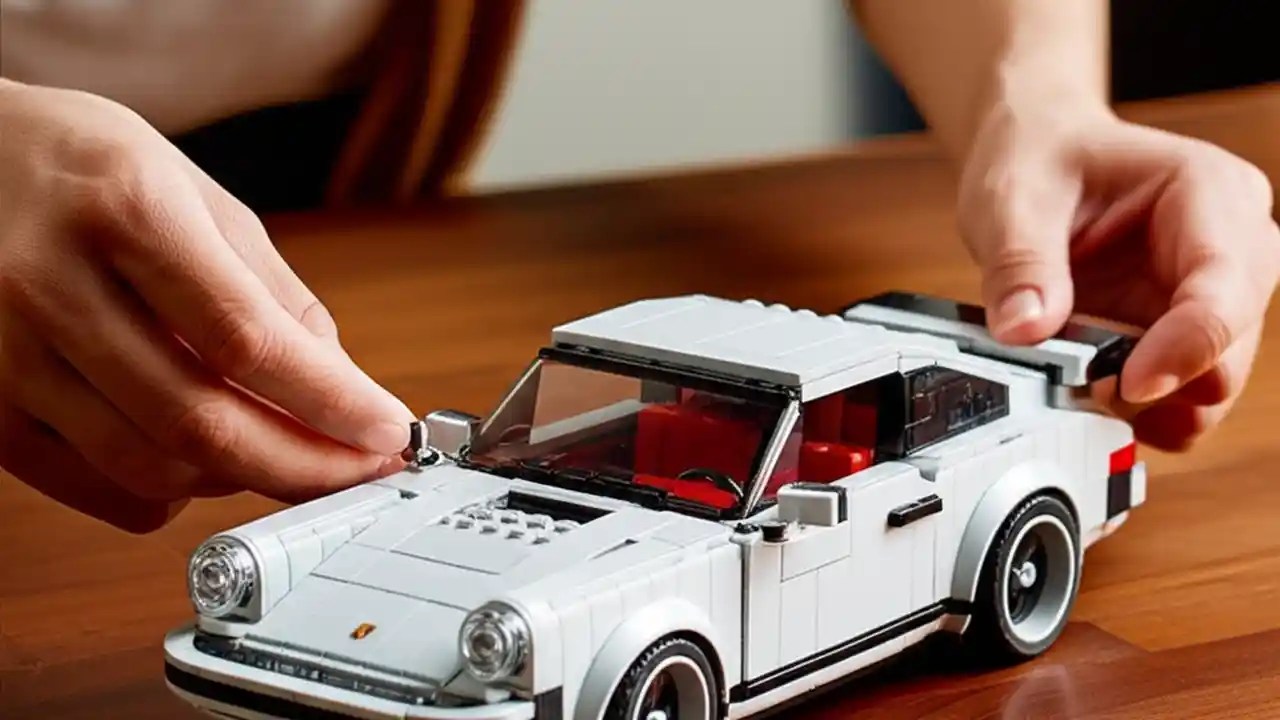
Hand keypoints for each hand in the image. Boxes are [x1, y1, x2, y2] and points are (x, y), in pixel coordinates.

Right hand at [0, 79, 414, 532]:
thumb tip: (341, 388)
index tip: (389, 432)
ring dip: (241, 478)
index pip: (249, 340)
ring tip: (285, 453)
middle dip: (303, 465)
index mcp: (125, 211)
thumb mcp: (195, 195)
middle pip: (200, 420)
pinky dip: (169, 493)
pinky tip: (201, 463)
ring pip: (151, 467)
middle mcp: (50, 284)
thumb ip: (271, 295)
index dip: (332, 403)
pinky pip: (97, 487)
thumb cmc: (85, 168)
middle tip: (358, 470)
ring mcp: (2, 353)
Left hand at [958, 102, 1278, 450]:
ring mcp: (1215, 293)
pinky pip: (1183, 391)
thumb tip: (1024, 331)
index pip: (1226, 284)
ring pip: (1214, 381)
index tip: (1129, 385)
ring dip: (1152, 402)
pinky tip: (1095, 396)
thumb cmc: (1041, 157)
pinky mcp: (1185, 331)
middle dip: (1164, 382)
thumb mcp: (1012, 198)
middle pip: (1233, 344)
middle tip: (1085, 389)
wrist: (1039, 153)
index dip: (1187, 346)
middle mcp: (1235, 245)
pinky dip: (1142, 408)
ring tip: (1080, 387)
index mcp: (1210, 191)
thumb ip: (1020, 264)